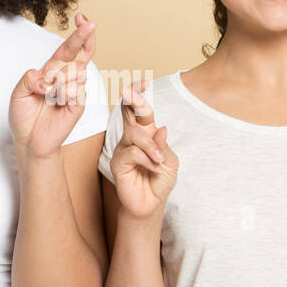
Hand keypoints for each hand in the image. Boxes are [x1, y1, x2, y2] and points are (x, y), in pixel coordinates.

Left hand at [9, 13, 96, 157]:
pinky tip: (55, 103)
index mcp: (52, 72)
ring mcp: (75, 91)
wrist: (29, 141)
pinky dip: (62, 93)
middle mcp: (66, 79)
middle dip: (84, 37)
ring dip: (58, 79)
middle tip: (89, 23)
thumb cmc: (24, 116)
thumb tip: (46, 78)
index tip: (82, 17)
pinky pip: (74, 90)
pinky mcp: (79, 104)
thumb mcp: (18, 93)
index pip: (68, 49)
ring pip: (73, 72)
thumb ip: (29, 79)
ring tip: (47, 96)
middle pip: (81, 53)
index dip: (77, 34)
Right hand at [112, 78, 177, 219]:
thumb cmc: (160, 181)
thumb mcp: (170, 161)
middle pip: (128, 112)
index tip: (144, 82)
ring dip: (150, 146)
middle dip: (131, 99)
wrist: (151, 204)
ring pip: (134, 134)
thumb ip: (164, 145)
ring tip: (159, 161)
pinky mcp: (117, 162)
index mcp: (146, 133)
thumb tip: (161, 128)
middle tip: (128, 90)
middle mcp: (132, 138)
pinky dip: (147, 160)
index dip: (139, 95)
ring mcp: (122, 149)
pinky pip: (132, 153)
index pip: (140, 110)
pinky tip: (153, 168)